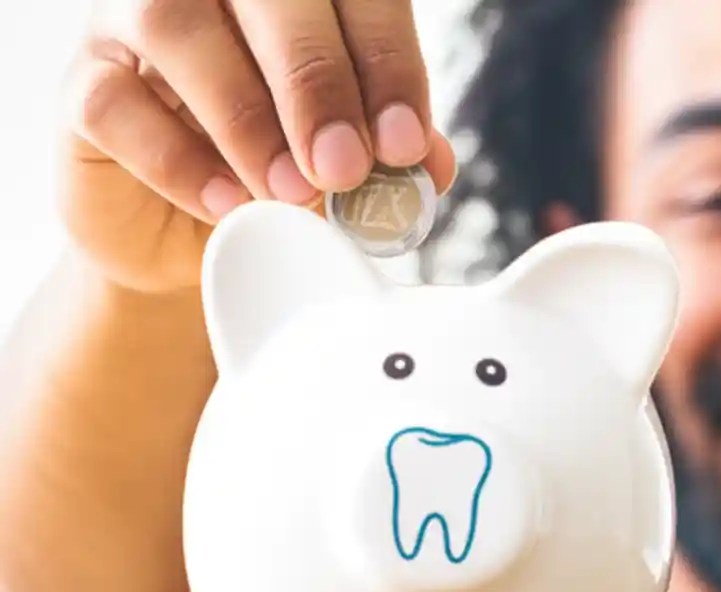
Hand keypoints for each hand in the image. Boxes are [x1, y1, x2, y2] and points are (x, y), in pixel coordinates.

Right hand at [59, 0, 456, 292]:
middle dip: (316, 82)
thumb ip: (390, 151)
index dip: (386, 61)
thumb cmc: (277, 172)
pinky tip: (229, 205)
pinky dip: (179, 162)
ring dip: (245, 117)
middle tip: (346, 167)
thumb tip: (432, 161)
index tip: (406, 143)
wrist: (189, 233)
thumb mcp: (346, 162)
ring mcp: (135, 24)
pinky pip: (113, 105)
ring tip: (292, 192)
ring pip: (176, 26)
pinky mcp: (85, 83)